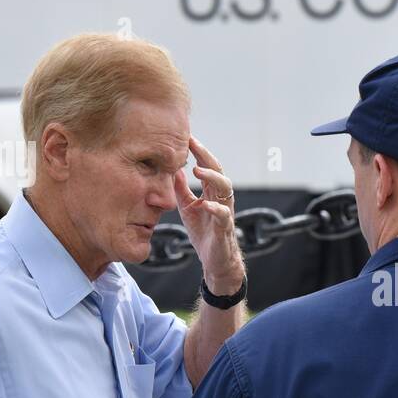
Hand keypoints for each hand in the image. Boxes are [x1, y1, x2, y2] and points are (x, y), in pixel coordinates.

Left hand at [178, 137, 244, 294]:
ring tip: (196, 170)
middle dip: (206, 155)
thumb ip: (181, 189)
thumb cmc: (204, 232)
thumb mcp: (188, 207)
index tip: (185, 136)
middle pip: (218, 170)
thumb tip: (171, 169)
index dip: (198, 151)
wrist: (216, 260)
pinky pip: (223, 215)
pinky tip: (205, 203)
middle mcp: (221, 198)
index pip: (207, 165)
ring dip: (212, 177)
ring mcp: (225, 211)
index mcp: (212, 191)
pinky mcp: (224, 228)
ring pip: (226, 188)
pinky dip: (215, 208)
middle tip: (192, 143)